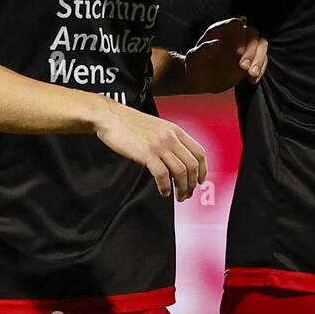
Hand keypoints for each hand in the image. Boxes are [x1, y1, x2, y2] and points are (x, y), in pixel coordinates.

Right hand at [92, 99, 206, 200]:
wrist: (111, 117)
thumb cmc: (130, 123)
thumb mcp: (157, 128)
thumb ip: (170, 140)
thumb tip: (178, 160)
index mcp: (175, 130)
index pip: (199, 152)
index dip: (203, 169)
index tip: (200, 180)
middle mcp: (170, 137)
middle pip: (192, 164)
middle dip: (193, 183)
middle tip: (188, 193)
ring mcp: (159, 145)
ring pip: (181, 171)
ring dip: (182, 188)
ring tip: (178, 196)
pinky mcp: (146, 153)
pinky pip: (162, 175)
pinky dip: (165, 187)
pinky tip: (163, 191)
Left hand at [186, 17, 268, 93]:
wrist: (199, 80)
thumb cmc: (195, 66)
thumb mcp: (193, 60)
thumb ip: (202, 50)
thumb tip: (215, 43)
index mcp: (221, 31)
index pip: (236, 24)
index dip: (239, 35)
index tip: (238, 51)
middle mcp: (235, 36)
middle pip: (252, 34)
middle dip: (251, 50)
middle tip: (243, 67)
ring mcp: (245, 47)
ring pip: (262, 45)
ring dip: (259, 59)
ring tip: (251, 74)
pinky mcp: (251, 60)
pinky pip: (263, 60)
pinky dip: (261, 70)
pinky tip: (251, 80)